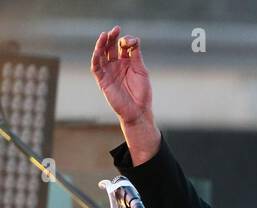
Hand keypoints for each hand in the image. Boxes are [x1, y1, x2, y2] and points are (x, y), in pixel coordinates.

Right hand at [91, 27, 158, 163]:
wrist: (138, 111)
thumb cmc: (142, 93)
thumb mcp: (141, 71)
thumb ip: (136, 56)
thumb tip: (134, 40)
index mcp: (127, 63)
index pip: (123, 47)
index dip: (126, 41)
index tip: (131, 41)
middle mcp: (116, 65)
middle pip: (110, 47)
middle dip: (112, 38)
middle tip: (115, 29)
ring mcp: (108, 72)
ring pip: (101, 54)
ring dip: (102, 44)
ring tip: (105, 35)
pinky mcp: (102, 80)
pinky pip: (96, 66)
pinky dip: (96, 57)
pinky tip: (98, 49)